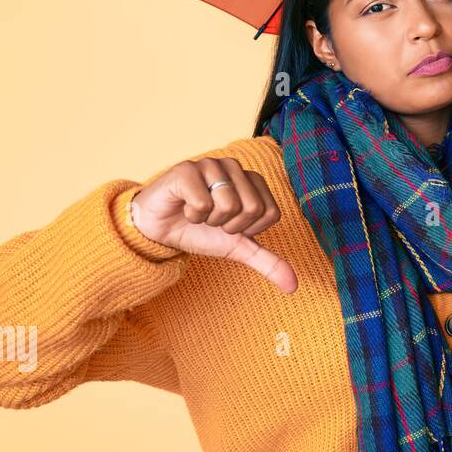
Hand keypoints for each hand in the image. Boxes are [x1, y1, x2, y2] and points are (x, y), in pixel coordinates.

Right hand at [128, 157, 297, 293]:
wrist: (159, 230)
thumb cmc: (200, 232)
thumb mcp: (237, 248)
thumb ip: (267, 262)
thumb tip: (293, 286)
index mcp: (253, 180)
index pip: (270, 213)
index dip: (249, 229)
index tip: (229, 225)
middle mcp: (235, 167)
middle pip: (252, 208)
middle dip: (229, 226)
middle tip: (211, 220)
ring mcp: (210, 165)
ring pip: (228, 204)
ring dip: (209, 220)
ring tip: (197, 213)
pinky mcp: (186, 169)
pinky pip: (202, 203)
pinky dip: (192, 215)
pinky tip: (183, 207)